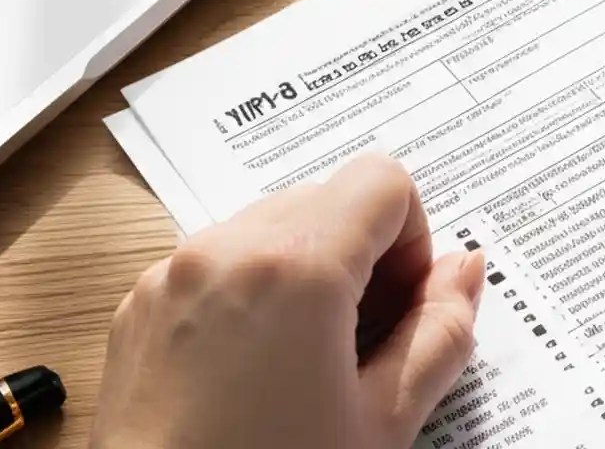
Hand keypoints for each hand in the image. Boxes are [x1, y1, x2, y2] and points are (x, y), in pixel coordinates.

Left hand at [89, 154, 484, 448]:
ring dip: (308, 271)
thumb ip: (441, 334)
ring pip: (272, 225)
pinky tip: (257, 368)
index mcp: (295, 268)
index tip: (406, 305)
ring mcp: (173, 272)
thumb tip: (464, 270)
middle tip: (368, 342)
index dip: (413, 239)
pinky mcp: (141, 302)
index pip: (383, 182)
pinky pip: (219, 260)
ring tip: (310, 361)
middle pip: (327, 199)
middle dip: (363, 256)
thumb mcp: (381, 423)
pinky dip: (254, 291)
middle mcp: (225, 250)